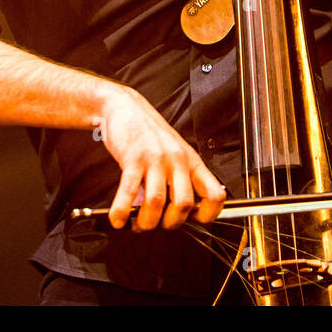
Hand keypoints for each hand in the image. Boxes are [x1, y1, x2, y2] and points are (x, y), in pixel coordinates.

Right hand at [97, 86, 226, 231]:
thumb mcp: (173, 153)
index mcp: (191, 162)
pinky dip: (121, 211)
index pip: (215, 194)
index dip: (208, 215)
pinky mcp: (133, 158)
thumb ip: (176, 181)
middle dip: (170, 223)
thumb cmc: (149, 133)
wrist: (125, 107)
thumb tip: (174, 213)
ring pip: (157, 202)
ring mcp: (155, 159)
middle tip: (159, 224)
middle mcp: (177, 160)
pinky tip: (117, 218)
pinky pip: (128, 191)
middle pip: (184, 204)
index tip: (194, 221)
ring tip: (137, 224)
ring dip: (146, 221)